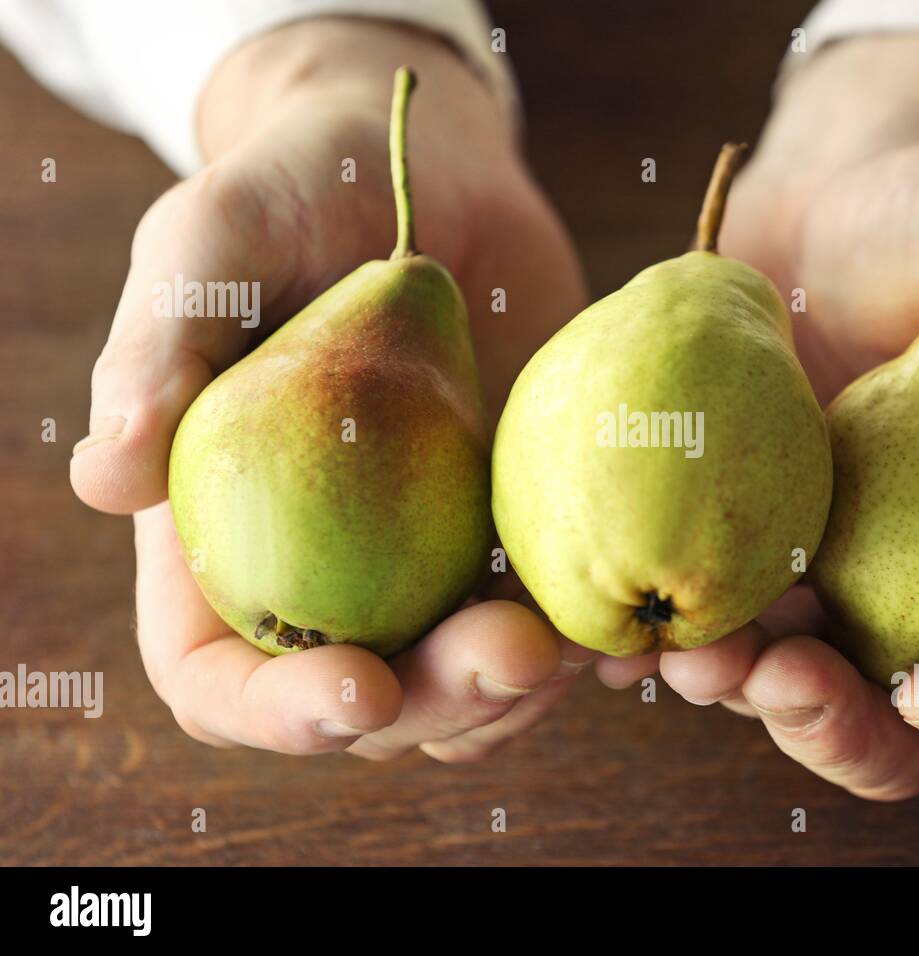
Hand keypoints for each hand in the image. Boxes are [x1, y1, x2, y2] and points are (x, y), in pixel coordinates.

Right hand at [69, 20, 590, 757]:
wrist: (431, 171)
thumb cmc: (301, 191)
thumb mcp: (216, 241)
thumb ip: (159, 348)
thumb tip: (107, 479)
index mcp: (226, 539)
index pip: (224, 677)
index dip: (279, 712)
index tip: (358, 687)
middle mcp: (329, 573)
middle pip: (370, 702)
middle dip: (439, 705)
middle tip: (514, 656)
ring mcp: (430, 560)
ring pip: (467, 686)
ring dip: (521, 692)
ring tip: (577, 643)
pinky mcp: (516, 531)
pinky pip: (551, 618)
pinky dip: (586, 640)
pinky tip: (631, 626)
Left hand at [597, 36, 918, 797]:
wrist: (826, 207)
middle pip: (911, 739)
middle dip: (851, 737)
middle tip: (793, 677)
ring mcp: (837, 593)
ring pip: (799, 701)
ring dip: (748, 701)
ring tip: (697, 653)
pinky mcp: (749, 561)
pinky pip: (712, 633)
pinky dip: (663, 653)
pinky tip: (623, 640)